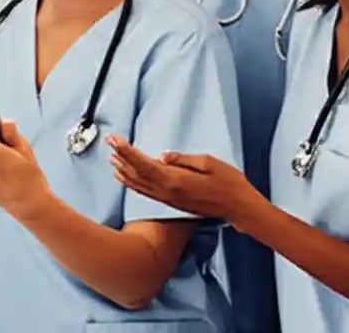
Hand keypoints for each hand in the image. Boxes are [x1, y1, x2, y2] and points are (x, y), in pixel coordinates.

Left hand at [107, 136, 261, 223]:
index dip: (127, 151)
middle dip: (121, 157)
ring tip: (112, 158)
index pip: (144, 164)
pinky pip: (146, 191)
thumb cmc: (229, 183)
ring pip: (139, 185)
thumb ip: (183, 159)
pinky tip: (126, 177)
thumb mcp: (209, 163)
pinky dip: (132, 183)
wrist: (238, 208)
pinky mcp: (172, 202)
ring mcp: (169, 199)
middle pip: (137, 174)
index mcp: (175, 180)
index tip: (115, 139)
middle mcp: (167, 192)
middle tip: (109, 142)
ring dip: (124, 171)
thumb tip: (162, 156)